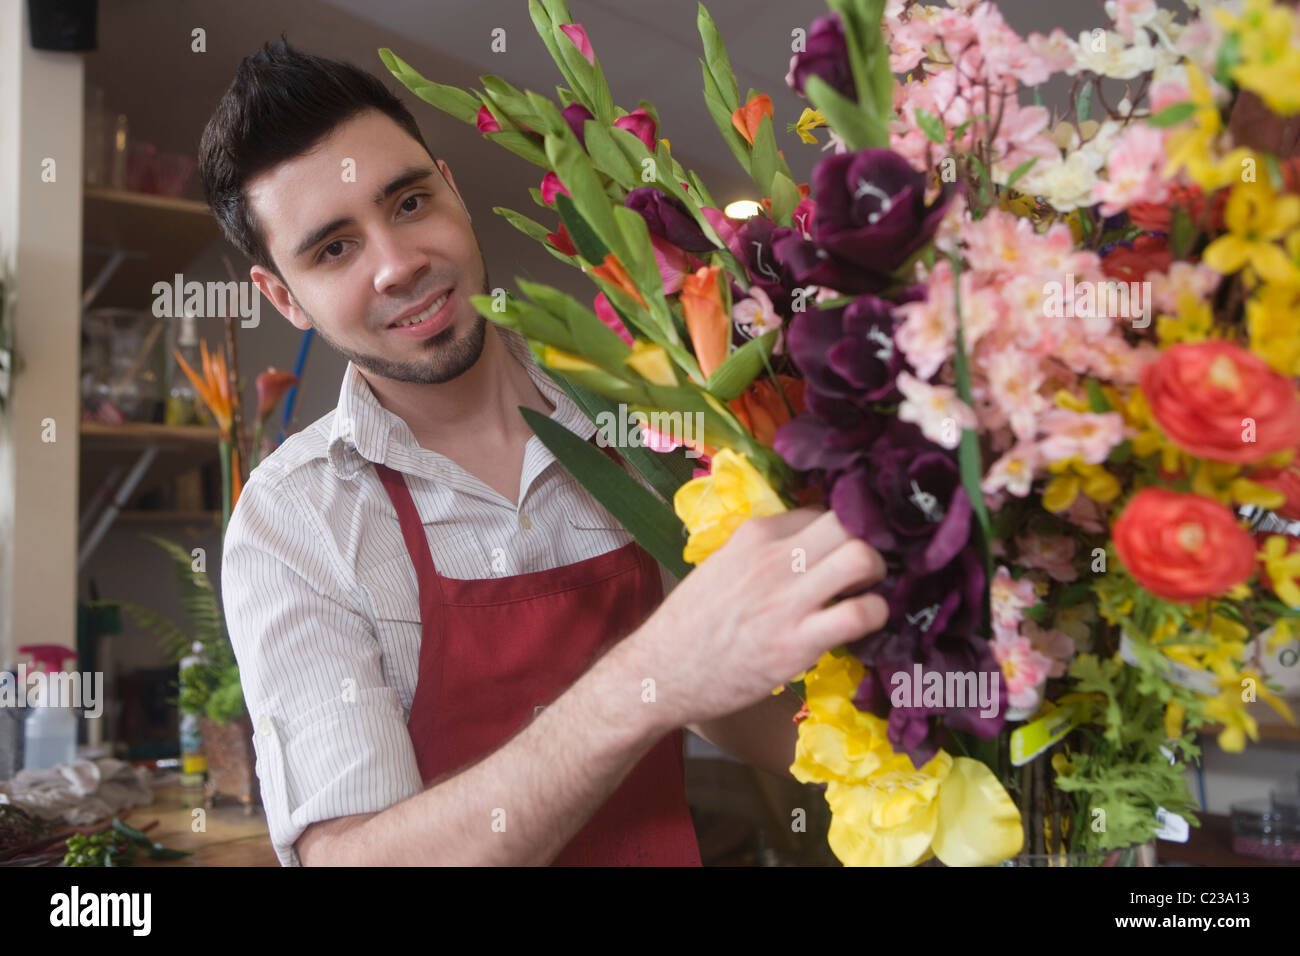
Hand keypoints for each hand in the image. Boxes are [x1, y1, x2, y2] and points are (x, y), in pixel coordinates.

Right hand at [626, 507, 887, 728]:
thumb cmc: (689, 623)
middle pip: (848, 522)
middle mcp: (774, 558)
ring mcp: (788, 599)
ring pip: (862, 557)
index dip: (839, 532)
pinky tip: (862, 626)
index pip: (820, 512)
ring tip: (866, 592)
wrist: (661, 670)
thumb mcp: (720, 565)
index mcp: (755, 534)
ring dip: (877, 574)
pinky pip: (860, 614)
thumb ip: (762, 552)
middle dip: (868, 542)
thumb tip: (804, 549)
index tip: (840, 553)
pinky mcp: (798, 642)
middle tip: (864, 569)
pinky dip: (874, 615)